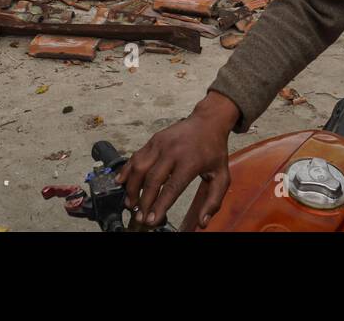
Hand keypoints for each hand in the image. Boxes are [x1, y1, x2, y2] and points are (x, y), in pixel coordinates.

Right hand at [116, 91, 237, 228]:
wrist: (208, 121)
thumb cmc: (214, 151)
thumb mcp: (222, 176)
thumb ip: (214, 201)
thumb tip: (203, 223)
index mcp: (190, 162)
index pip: (171, 188)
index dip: (159, 206)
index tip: (151, 220)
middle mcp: (173, 152)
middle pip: (152, 180)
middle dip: (143, 201)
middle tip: (138, 217)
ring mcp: (161, 143)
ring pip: (140, 167)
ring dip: (132, 187)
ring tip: (129, 203)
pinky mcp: (154, 139)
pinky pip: (136, 156)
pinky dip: (127, 170)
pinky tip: (121, 182)